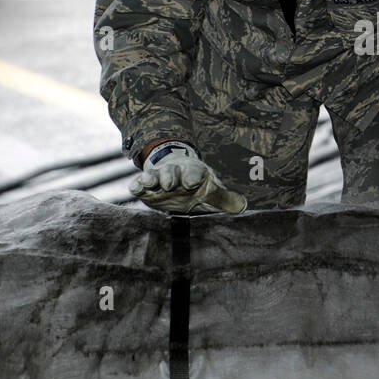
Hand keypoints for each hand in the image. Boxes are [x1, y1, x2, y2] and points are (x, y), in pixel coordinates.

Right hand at [130, 141, 246, 214]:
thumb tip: (242, 206)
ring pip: (154, 176)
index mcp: (194, 172)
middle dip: (170, 177)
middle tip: (170, 184)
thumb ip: (224, 199)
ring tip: (149, 183)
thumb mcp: (212, 191)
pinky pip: (139, 184)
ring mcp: (159, 179)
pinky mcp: (147, 189)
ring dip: (152, 179)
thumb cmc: (198, 187)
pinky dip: (137, 186)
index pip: (194, 172)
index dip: (193, 176)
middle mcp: (176, 173)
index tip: (192, 183)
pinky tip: (136, 188)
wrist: (176, 177)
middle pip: (172, 172)